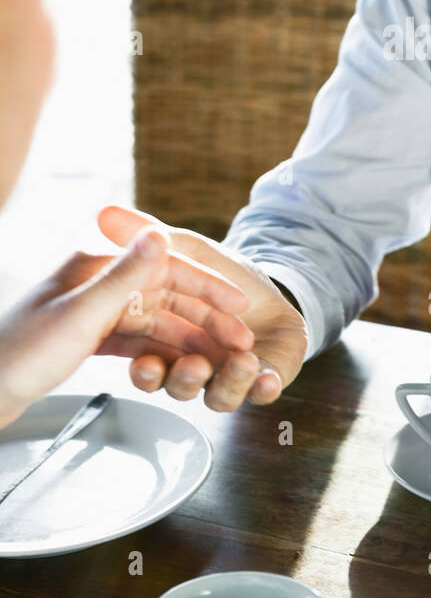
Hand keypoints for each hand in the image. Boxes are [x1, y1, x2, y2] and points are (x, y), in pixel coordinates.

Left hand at [0, 227, 253, 426]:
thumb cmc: (20, 355)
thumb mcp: (80, 314)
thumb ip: (125, 276)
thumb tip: (162, 235)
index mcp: (95, 263)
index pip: (166, 265)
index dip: (208, 285)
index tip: (241, 305)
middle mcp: (97, 280)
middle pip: (166, 292)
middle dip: (206, 316)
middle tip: (241, 340)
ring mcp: (93, 309)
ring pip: (155, 319)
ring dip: (189, 336)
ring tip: (219, 358)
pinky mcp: (87, 336)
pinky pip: (136, 340)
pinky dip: (162, 351)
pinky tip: (182, 363)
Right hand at [98, 204, 307, 408]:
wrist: (276, 289)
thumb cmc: (225, 276)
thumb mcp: (187, 251)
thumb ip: (148, 239)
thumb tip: (105, 214)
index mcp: (168, 346)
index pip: (146, 365)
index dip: (146, 367)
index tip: (147, 361)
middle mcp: (192, 368)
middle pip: (178, 385)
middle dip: (184, 378)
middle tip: (197, 364)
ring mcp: (225, 378)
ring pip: (217, 396)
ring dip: (227, 382)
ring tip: (242, 361)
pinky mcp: (260, 384)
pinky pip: (259, 394)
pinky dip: (263, 387)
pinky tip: (266, 377)